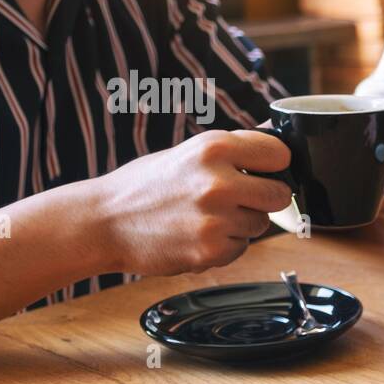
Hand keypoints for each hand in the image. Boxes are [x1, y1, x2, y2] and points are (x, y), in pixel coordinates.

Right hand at [94, 129, 294, 275]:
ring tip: (206, 216)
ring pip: (261, 224)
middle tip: (237, 198)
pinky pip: (242, 247)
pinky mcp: (212, 250)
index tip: (264, 170)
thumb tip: (278, 133)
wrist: (103, 222)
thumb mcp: (189, 152)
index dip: (274, 164)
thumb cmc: (146, 185)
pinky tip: (198, 234)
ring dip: (242, 223)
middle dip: (263, 198)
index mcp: (214, 147)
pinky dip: (226, 245)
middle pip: (280, 194)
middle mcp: (218, 181)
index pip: (280, 154)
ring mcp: (216, 218)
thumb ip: (236, 147)